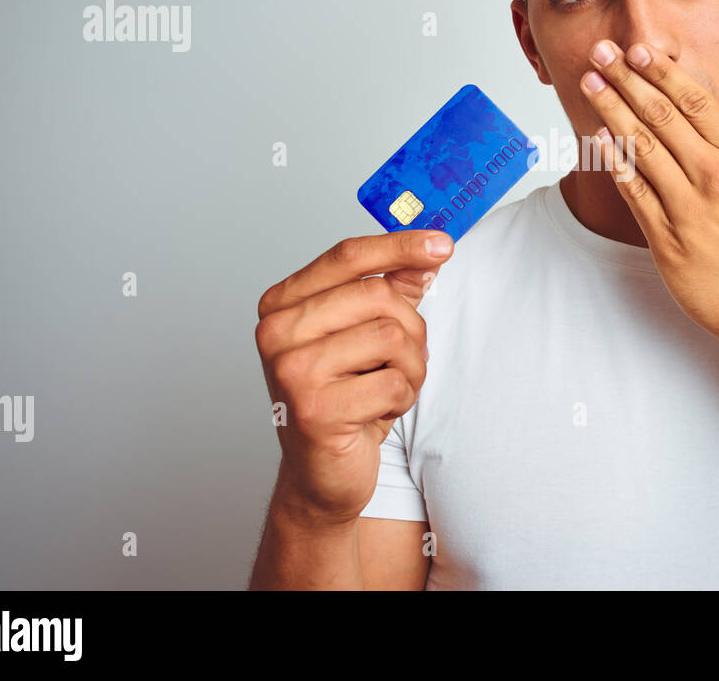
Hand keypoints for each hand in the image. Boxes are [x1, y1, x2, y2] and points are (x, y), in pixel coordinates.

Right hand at [254, 229, 452, 526]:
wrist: (323, 474)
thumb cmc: (345, 399)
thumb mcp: (369, 334)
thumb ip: (393, 289)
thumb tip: (427, 252)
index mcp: (282, 304)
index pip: (347, 257)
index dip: (400, 245)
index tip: (443, 243)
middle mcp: (276, 332)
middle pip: (377, 295)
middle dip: (411, 329)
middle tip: (405, 361)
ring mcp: (291, 371)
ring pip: (392, 337)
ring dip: (410, 369)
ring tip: (388, 390)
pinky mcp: (314, 410)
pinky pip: (393, 383)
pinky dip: (401, 399)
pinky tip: (378, 414)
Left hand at [579, 39, 718, 382]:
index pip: (697, 102)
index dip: (663, 72)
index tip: (639, 51)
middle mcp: (717, 177)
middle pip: (662, 116)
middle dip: (627, 79)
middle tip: (601, 52)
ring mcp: (689, 209)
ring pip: (641, 148)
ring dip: (611, 111)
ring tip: (590, 83)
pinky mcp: (667, 241)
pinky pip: (634, 193)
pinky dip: (614, 162)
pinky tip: (598, 138)